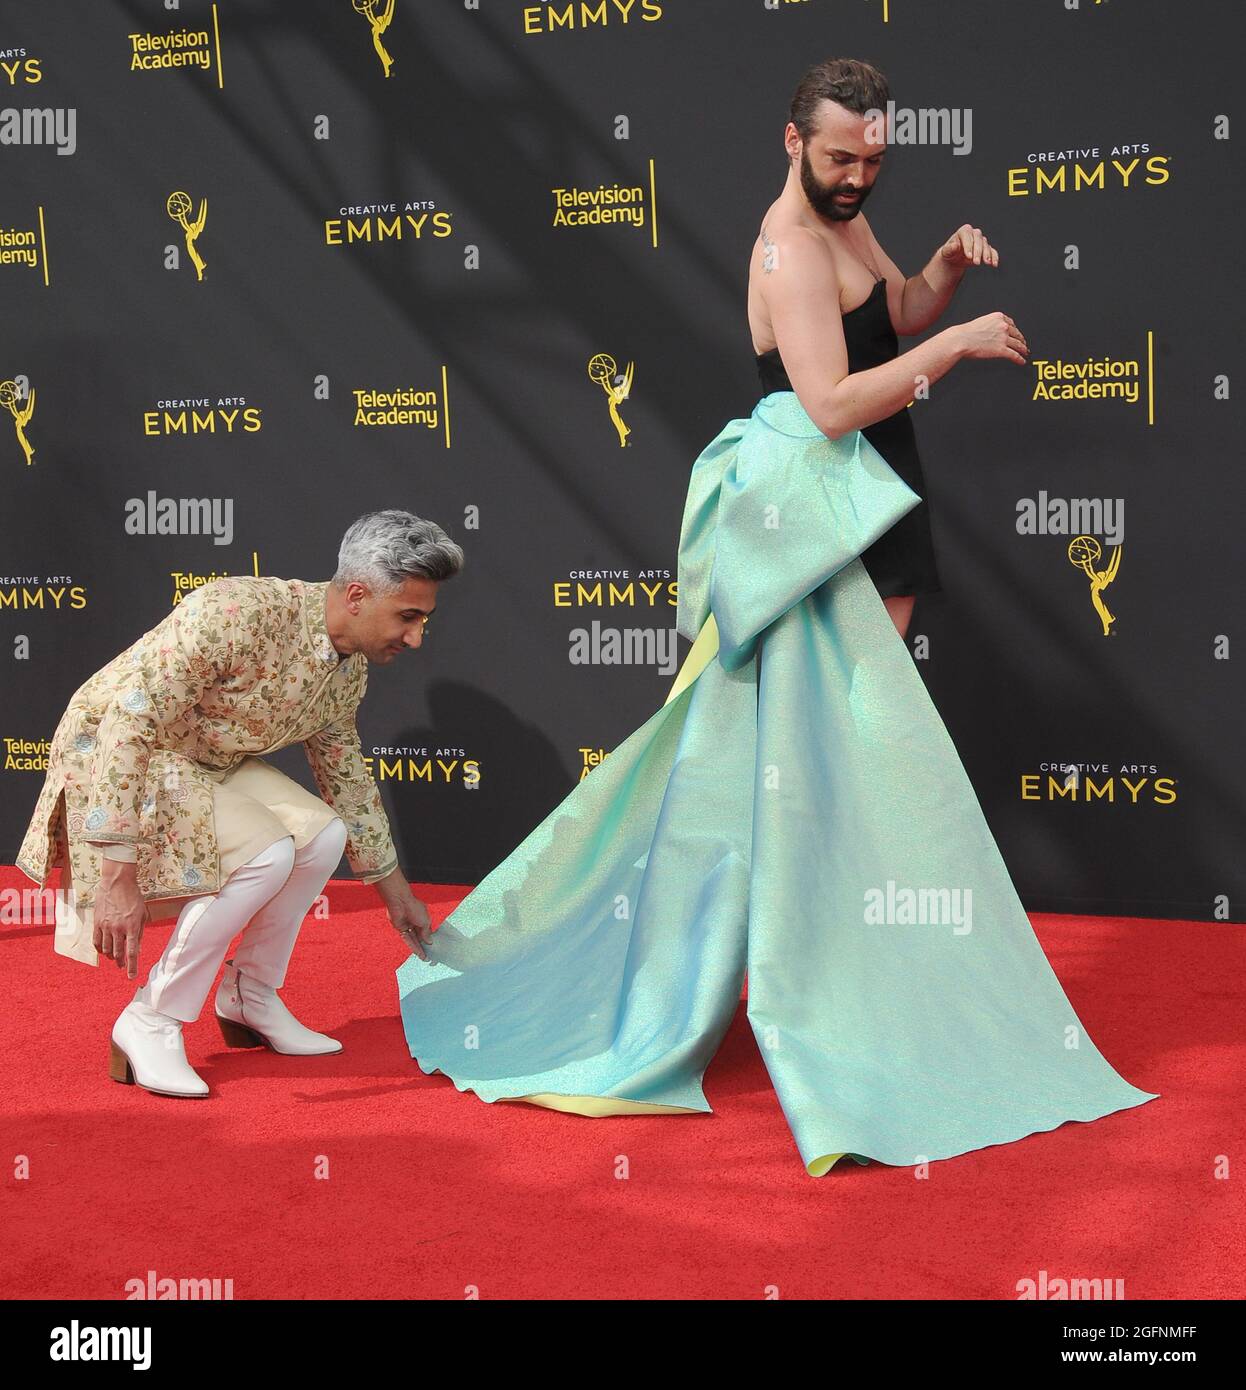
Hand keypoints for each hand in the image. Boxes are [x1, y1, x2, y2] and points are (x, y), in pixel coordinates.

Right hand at [92, 859, 148, 977]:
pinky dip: (99, 949)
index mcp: (132, 927)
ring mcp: (106, 926)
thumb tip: (137, 947)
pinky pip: (96, 941)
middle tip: (123, 966)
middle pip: (118, 953)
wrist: (117, 882)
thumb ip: (139, 932)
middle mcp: (118, 929)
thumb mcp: (142, 914)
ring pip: (106, 949)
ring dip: (111, 956)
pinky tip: (103, 951)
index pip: (132, 952)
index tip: (131, 977)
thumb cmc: (133, 897)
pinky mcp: (97, 923)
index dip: (132, 966)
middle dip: (121, 962)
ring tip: (114, 958)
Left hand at [375, 871, 432, 959]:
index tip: (432, 948)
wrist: (400, 902)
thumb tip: (429, 942)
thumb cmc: (414, 907)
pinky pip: (407, 939)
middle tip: (428, 956)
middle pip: (420, 937)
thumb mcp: (425, 921)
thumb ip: (426, 933)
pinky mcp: (400, 929)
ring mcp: (408, 926)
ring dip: (418, 948)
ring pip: (414, 940)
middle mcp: (415, 923)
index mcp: (423, 918)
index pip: (427, 932)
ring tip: (424, 957)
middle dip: (424, 946)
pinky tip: (418, 952)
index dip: (429, 940)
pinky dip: (412, 945)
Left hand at [940, 224, 998, 269]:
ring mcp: (981, 241)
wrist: (955, 258)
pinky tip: (994, 264)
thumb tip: (955, 246)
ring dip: (987, 254)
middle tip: (976, 263)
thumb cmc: (949, 253)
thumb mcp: (946, 252)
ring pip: (986, 245)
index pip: (967, 235)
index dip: (969, 245)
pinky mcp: (986, 249)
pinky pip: (992, 251)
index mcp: (964, 231)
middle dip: (978, 251)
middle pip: (978, 240)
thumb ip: (949, 248)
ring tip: (987, 263)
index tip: (968, 256)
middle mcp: (974, 234)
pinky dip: (994, 257)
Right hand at [954, 311, 1028, 364]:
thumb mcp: (980, 322)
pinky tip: (1022, 361)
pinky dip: (1020, 359)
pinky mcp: (1001, 350)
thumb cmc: (965, 333)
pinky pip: (1014, 355)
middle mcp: (1003, 326)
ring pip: (1018, 344)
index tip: (1016, 334)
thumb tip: (990, 332)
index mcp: (998, 317)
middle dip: (1021, 339)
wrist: (961, 340)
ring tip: (1025, 352)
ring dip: (1023, 349)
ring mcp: (1003, 338)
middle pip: (1017, 333)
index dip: (1015, 330)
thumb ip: (989, 325)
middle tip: (1023, 344)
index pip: (1011, 323)